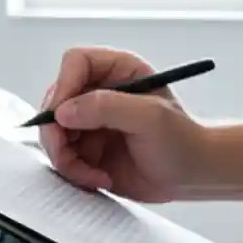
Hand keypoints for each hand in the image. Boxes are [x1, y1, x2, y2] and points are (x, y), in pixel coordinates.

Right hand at [40, 47, 209, 202]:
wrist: (190, 177)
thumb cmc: (183, 142)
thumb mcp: (150, 118)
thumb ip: (107, 107)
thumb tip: (64, 111)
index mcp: (118, 71)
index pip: (75, 63)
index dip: (63, 87)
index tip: (62, 116)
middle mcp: (98, 93)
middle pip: (55, 101)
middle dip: (57, 134)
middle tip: (67, 156)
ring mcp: (89, 122)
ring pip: (52, 133)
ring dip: (65, 158)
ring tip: (93, 174)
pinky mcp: (85, 148)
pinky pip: (61, 157)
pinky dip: (73, 172)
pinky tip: (99, 178)